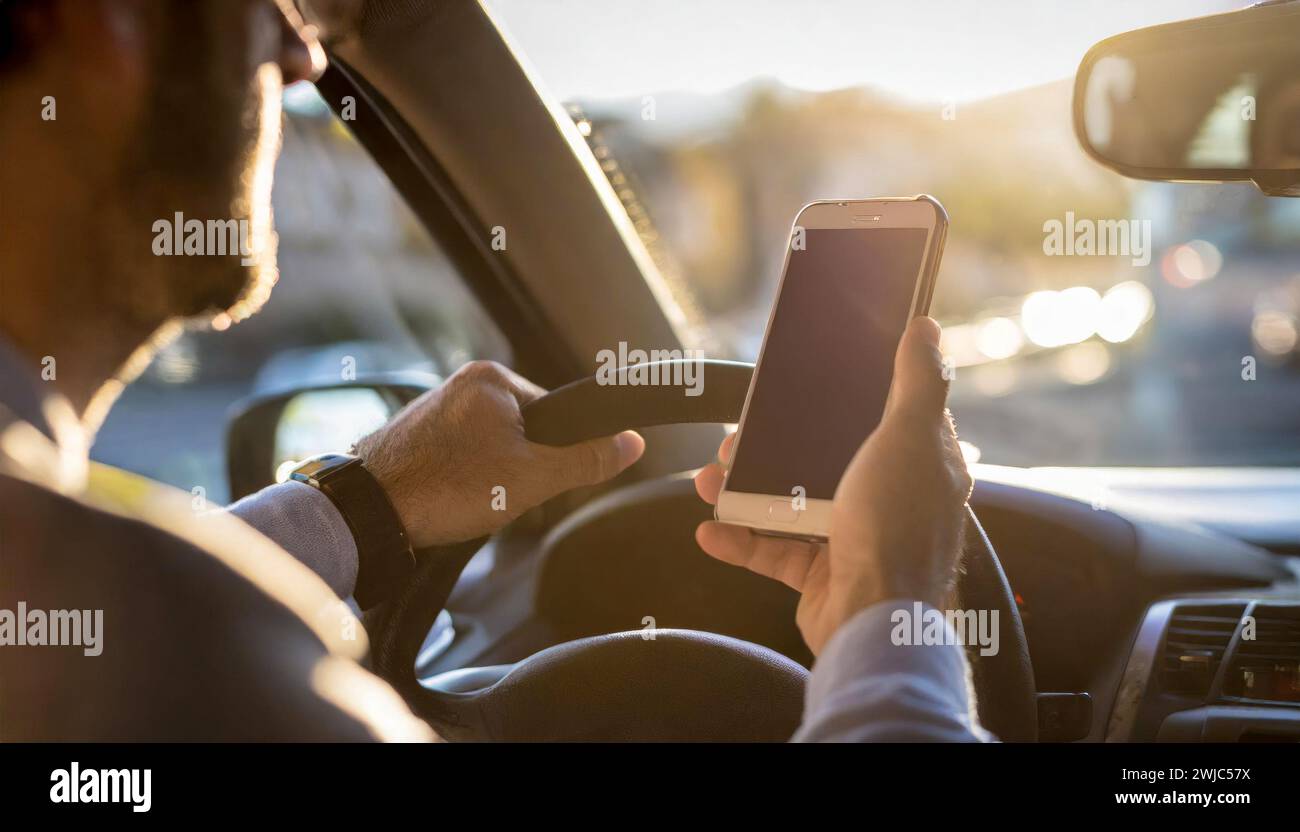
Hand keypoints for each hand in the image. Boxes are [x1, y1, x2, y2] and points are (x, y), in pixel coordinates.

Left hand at [355, 361, 644, 547]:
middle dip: (518, 468)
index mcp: (491, 378)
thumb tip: (632, 442)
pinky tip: (446, 499)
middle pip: (522, 432)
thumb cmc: (445, 488)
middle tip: (496, 495)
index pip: (553, 413)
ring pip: (490, 448)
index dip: (553, 454)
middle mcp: (460, 383)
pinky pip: (459, 457)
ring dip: (489, 477)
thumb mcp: (532, 478)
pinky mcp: (414, 434)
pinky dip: (461, 480)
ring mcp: (434, 408)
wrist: (368, 514)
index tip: (533, 480)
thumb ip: (586, 459)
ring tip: (466, 499)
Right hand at [693, 317, 971, 654]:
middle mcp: (887, 500)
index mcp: (917, 465)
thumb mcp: (909, 437)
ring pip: (789, 503)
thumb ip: (917, 382)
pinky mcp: (821, 576)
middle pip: (821, 459)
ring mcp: (852, 539)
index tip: (797, 388)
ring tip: (709, 477)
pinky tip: (710, 529)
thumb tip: (926, 328)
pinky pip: (773, 551)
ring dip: (744, 490)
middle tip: (734, 438)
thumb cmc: (898, 526)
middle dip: (771, 448)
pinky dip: (739, 540)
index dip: (841, 400)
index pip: (882, 418)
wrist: (876, 622)